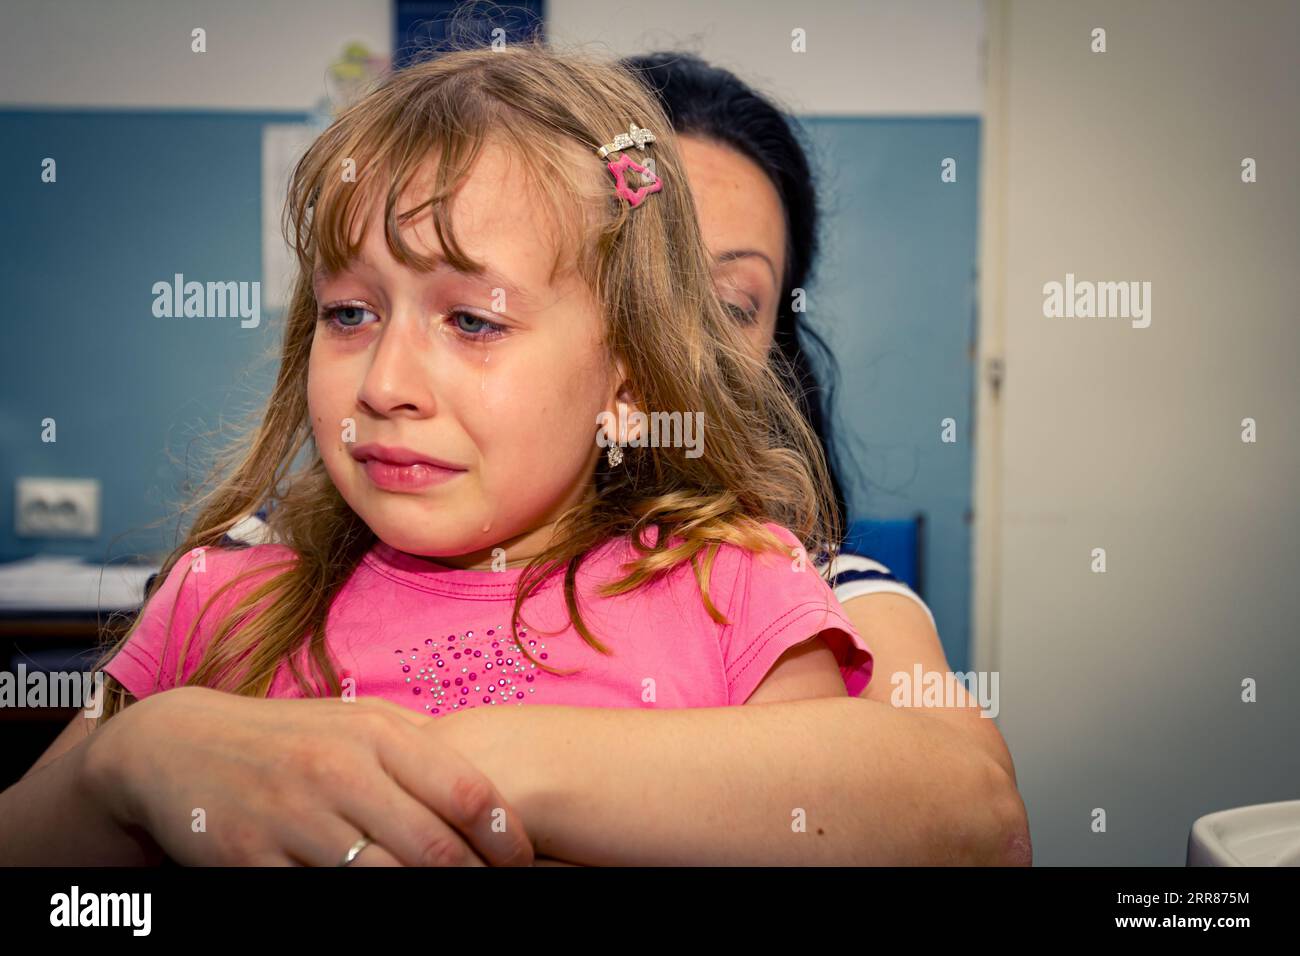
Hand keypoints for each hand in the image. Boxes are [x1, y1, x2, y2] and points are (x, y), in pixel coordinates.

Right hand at [82, 686, 535, 865]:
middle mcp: (339, 772)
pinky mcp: (252, 862)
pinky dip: (355, 906)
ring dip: (422, 899)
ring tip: (449, 902)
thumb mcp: (359, 723)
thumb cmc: (292, 737)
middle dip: (473, 880)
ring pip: (384, 882)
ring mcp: (294, 819)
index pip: (467, 792)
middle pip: (434, 849)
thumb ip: (424, 750)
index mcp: (376, 734)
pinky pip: (322, 898)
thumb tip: (497, 791)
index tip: (524, 862)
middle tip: (494, 891)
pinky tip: (373, 904)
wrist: (180, 746)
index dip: (507, 837)